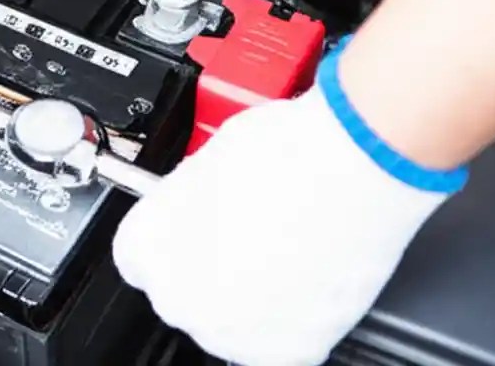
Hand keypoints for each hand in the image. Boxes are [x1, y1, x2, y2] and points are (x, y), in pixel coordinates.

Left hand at [113, 86, 456, 365]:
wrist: (352, 166)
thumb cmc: (287, 150)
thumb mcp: (209, 163)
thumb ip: (190, 202)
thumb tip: (202, 210)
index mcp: (144, 245)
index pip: (142, 259)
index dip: (178, 241)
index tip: (200, 233)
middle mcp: (176, 297)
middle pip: (186, 293)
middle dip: (216, 271)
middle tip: (256, 238)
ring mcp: (227, 330)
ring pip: (232, 323)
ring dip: (253, 299)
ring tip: (289, 251)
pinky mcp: (283, 352)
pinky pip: (280, 343)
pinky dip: (296, 320)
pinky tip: (309, 277)